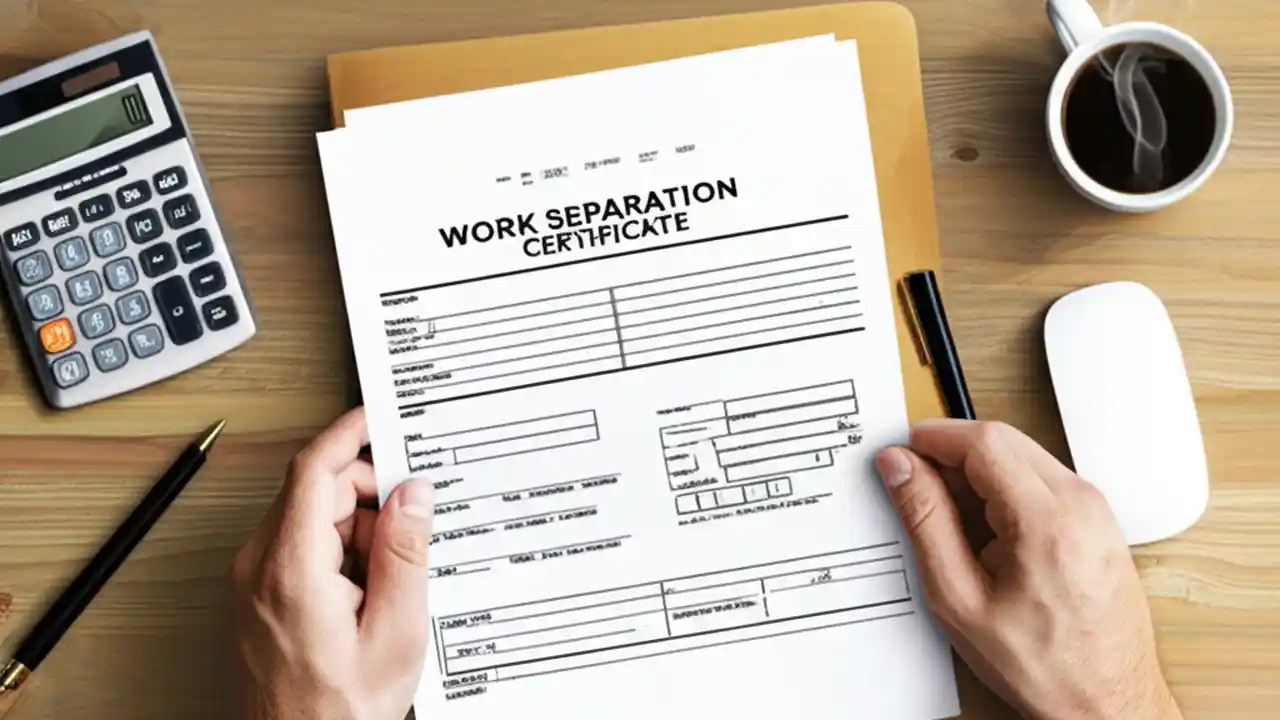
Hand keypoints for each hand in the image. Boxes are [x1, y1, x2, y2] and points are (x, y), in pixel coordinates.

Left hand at [231, 407, 435, 719]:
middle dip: (369, 499)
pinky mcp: (259, 592)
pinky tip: (367, 594)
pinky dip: (340, 553)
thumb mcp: (395, 633)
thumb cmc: (339, 711)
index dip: (348, 434)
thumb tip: (412, 494)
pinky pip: (302, 547)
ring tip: (388, 585)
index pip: (313, 470)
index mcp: (291, 567)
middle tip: (411, 530)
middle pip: (316, 492)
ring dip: (357, 532)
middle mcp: (260, 565)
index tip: (377, 417)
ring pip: (312, 519)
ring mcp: (254, 579)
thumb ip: (405, 555)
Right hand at [876, 420, 1180, 719]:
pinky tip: (985, 533)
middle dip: (951, 454)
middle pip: (1003, 440)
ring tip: (953, 526)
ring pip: (1021, 456)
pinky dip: (1004, 490)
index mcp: (1049, 521)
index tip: (901, 454)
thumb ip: (925, 522)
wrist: (1107, 702)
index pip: (983, 441)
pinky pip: (1041, 479)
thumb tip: (901, 469)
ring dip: (977, 474)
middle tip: (916, 489)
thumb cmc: (1044, 666)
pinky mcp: (1097, 519)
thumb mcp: (960, 598)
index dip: (932, 438)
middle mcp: (1082, 504)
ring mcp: (1096, 509)